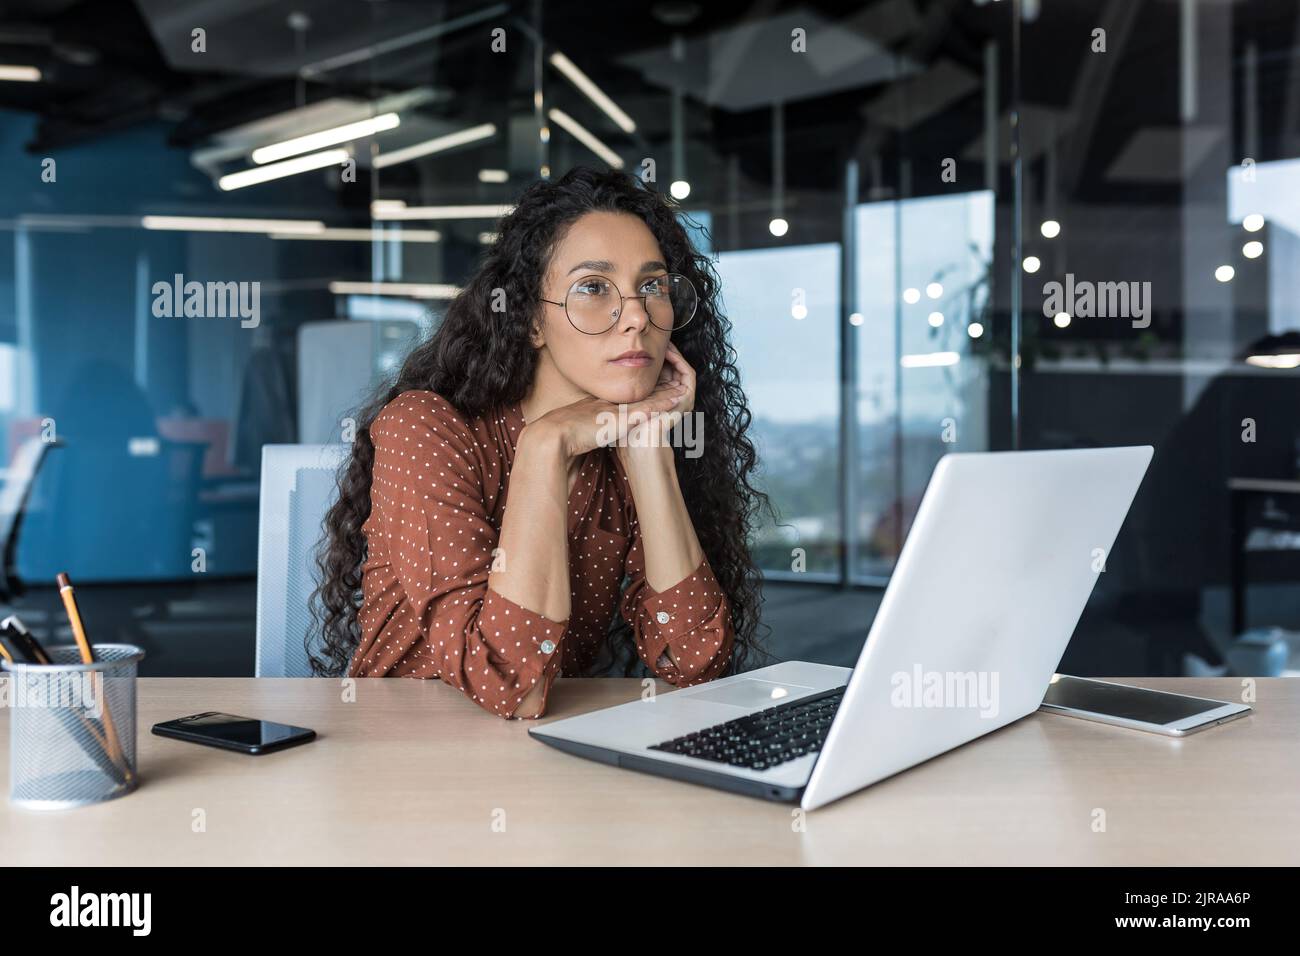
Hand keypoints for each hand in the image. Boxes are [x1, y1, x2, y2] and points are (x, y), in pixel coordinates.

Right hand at [530, 387, 683, 460]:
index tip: (643, 397)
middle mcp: (605, 404)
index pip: (617, 402)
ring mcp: (614, 409)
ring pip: (646, 398)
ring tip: (680, 387)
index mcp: (592, 408)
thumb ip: (578, 438)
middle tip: (669, 384)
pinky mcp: (622, 416)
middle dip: (652, 391)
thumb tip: (578, 447)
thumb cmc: (557, 440)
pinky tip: (676, 398)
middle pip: (634, 396)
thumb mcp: (571, 436)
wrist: (552, 436)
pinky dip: (664, 402)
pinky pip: (649, 406)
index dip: (632, 400)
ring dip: (664, 393)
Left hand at [620, 343, 695, 458]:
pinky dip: (680, 360)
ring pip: (681, 368)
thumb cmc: (629, 422)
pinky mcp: (687, 397)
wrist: (637, 438)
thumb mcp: (627, 397)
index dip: (656, 358)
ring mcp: (683, 398)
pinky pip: (688, 372)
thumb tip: (614, 366)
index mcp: (661, 398)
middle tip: (658, 338)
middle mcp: (673, 397)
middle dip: (666, 353)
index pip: (662, 372)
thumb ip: (626, 384)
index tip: (647, 345)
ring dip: (674, 354)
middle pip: (672, 368)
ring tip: (664, 342)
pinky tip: (669, 352)